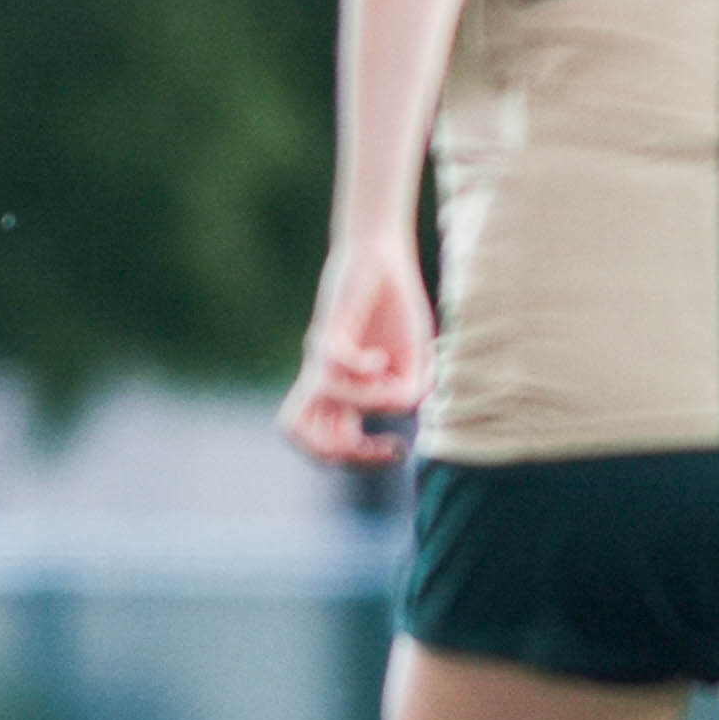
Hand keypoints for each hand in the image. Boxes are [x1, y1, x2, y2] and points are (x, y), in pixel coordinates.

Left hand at [280, 234, 435, 468]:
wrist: (379, 259)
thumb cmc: (394, 309)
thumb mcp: (413, 360)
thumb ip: (410, 391)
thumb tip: (401, 410)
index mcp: (343, 394)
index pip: (330, 445)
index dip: (362, 460)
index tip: (396, 449)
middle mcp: (326, 381)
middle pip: (304, 436)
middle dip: (347, 453)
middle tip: (384, 442)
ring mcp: (322, 359)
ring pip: (315, 408)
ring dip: (361, 405)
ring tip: (387, 380)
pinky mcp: (328, 332)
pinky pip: (333, 364)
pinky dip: (361, 369)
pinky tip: (380, 357)